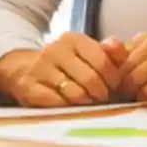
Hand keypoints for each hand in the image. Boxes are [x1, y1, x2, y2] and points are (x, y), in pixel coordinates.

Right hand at [0, 33, 128, 106]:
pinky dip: (69, 107)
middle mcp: (55, 50)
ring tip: (90, 102)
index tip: (115, 86)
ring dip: (87, 102)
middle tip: (104, 98)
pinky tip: (72, 105)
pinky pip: (57, 103)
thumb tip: (120, 46)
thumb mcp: (89, 52)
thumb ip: (110, 52)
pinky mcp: (29, 87)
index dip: (113, 77)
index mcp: (74, 39)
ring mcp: (41, 68)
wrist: (26, 69)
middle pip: (90, 78)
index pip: (102, 60)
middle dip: (102, 93)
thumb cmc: (67, 63)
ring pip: (75, 93)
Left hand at [119, 34, 146, 101]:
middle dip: (124, 90)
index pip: (113, 61)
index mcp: (146, 38)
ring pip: (132, 85)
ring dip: (137, 97)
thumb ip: (136, 63)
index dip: (115, 79)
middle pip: (120, 75)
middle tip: (137, 98)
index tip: (124, 89)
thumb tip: (108, 81)